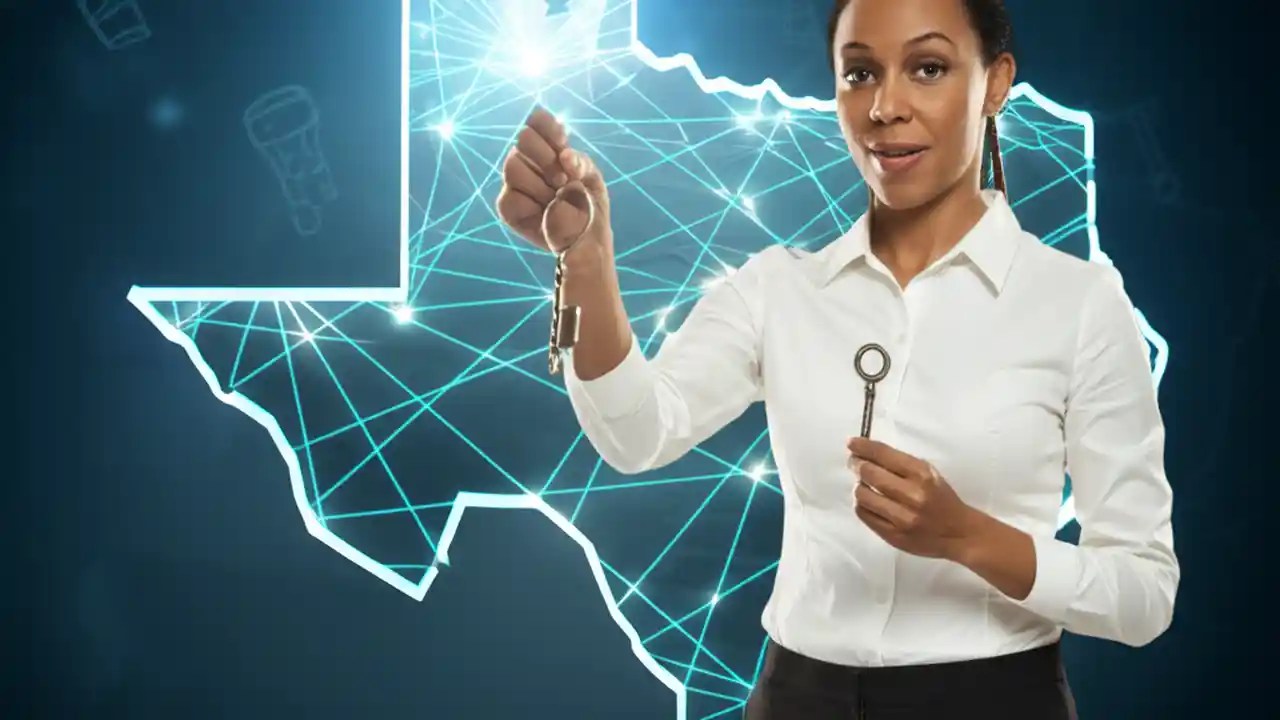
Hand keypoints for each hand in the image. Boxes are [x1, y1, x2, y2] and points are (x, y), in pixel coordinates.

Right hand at [496, 106, 611, 254]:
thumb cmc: (589, 205)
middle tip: (563, 179)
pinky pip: (510, 196)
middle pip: (524, 138)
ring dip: (540, 184)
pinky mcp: (508, 206)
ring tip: (555, 199)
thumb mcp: (592, 178)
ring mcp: (515, 183)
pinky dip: (531, 205)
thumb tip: (564, 156)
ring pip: (513, 165)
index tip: (563, 143)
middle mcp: (528, 160)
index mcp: (549, 147)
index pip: (537, 120)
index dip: (549, 128)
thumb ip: (579, 161)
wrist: (587, 239)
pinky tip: (544, 212)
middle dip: (547, 158)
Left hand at [847, 436, 979, 560]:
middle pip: (869, 474)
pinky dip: (862, 505)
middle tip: (854, 463)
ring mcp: (901, 518)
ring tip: (864, 485)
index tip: (852, 443)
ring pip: (863, 495)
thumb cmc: (942, 499)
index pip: (884, 455)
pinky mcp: (893, 535)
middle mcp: (912, 495)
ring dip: (859, 486)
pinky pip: (865, 515)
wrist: (959, 533)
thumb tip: (868, 454)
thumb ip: (901, 465)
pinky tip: (869, 502)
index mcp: (922, 475)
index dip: (864, 447)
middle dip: (856, 464)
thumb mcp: (929, 474)